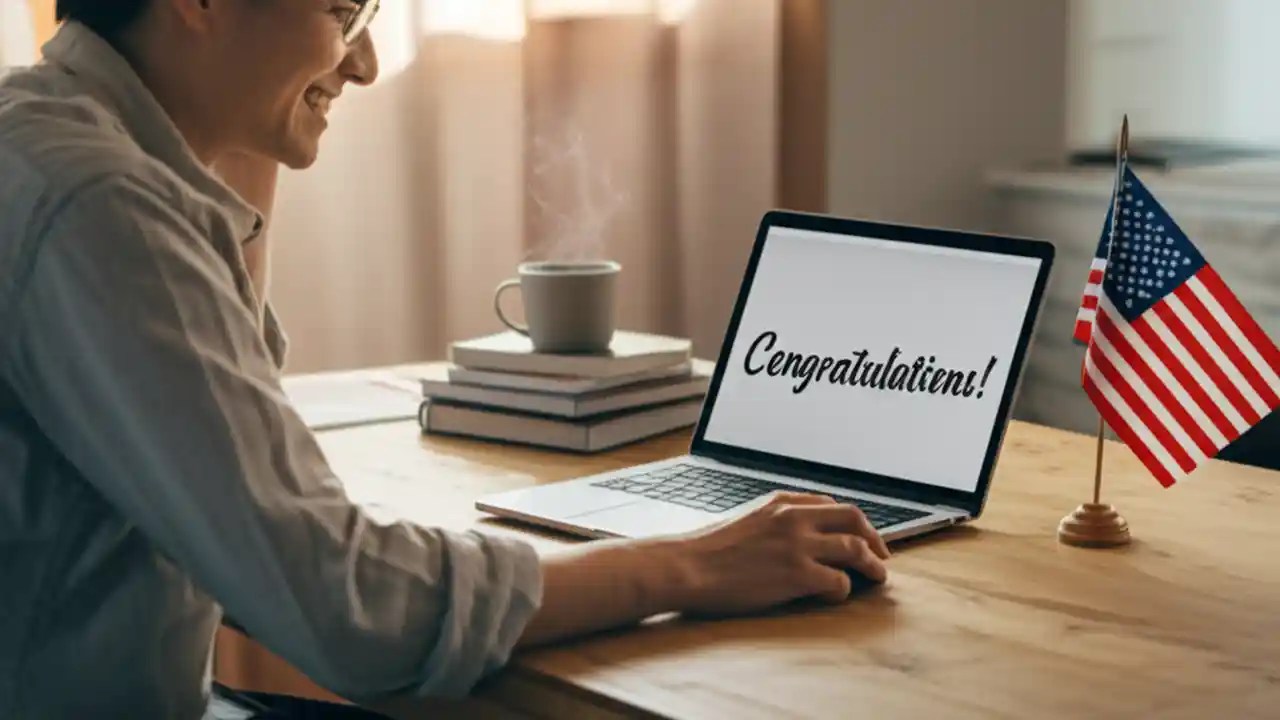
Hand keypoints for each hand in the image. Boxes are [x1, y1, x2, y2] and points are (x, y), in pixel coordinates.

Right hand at [677, 492, 890, 615]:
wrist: (688, 566)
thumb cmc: (709, 550)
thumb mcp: (747, 520)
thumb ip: (776, 521)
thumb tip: (800, 535)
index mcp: (782, 502)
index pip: (832, 505)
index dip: (853, 522)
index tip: (861, 536)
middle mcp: (794, 518)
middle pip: (854, 519)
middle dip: (874, 538)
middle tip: (881, 556)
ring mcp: (798, 545)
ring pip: (855, 548)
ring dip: (872, 565)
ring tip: (877, 578)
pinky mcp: (797, 574)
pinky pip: (839, 581)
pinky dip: (844, 589)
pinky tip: (835, 595)